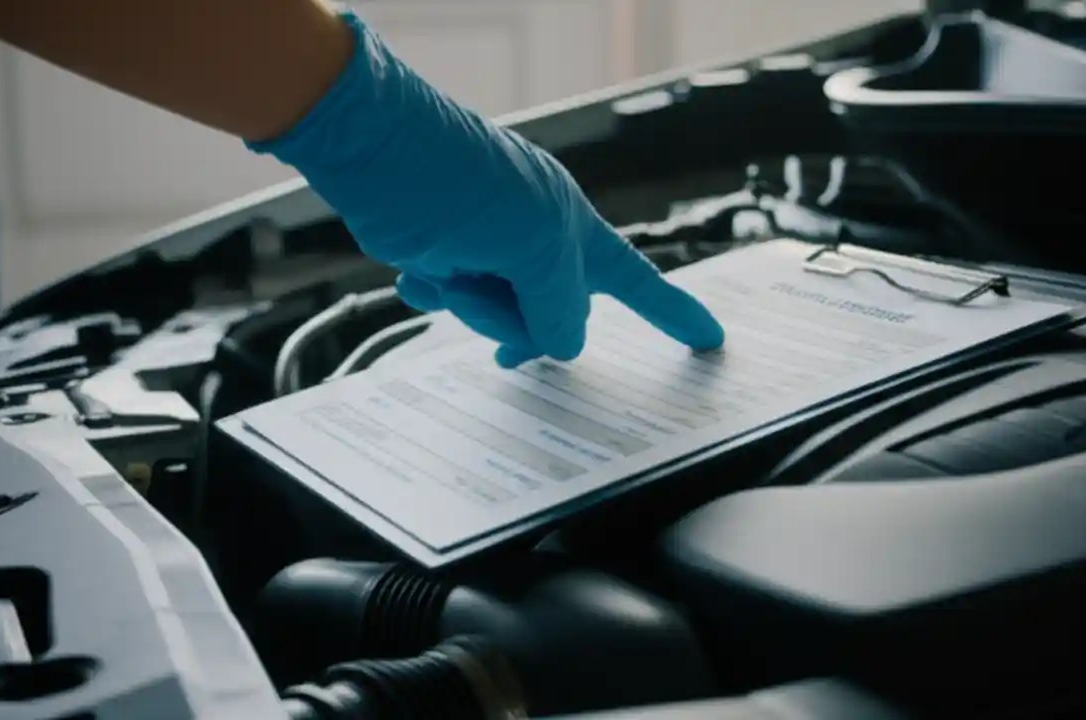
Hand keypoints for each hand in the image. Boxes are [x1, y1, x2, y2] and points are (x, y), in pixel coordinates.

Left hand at [249, 11, 722, 366]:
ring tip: (447, 263)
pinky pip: (457, 302)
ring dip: (470, 304)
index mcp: (574, 231)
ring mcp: (494, 252)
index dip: (674, 314)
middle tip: (487, 296)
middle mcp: (539, 243)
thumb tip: (563, 347)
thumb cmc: (464, 182)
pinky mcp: (449, 257)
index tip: (709, 341)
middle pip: (555, 317)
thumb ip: (559, 306)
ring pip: (501, 318)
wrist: (376, 151)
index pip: (637, 281)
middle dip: (518, 320)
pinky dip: (437, 292)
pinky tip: (418, 268)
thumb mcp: (533, 246)